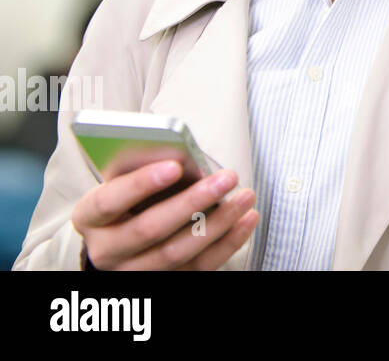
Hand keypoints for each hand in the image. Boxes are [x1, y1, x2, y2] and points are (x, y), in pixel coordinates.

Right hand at [72, 160, 258, 269]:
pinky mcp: (163, 282)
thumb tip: (186, 158)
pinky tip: (246, 219)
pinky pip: (199, 267)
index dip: (141, 184)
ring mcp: (133, 271)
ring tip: (245, 196)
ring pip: (177, 252)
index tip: (176, 166)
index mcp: (90, 217)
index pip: (109, 201)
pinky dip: (228, 243)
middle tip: (226, 178)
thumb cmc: (128, 199)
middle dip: (192, 202)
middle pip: (149, 229)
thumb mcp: (123, 181)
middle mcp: (106, 250)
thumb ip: (143, 170)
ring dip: (218, 223)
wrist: (119, 239)